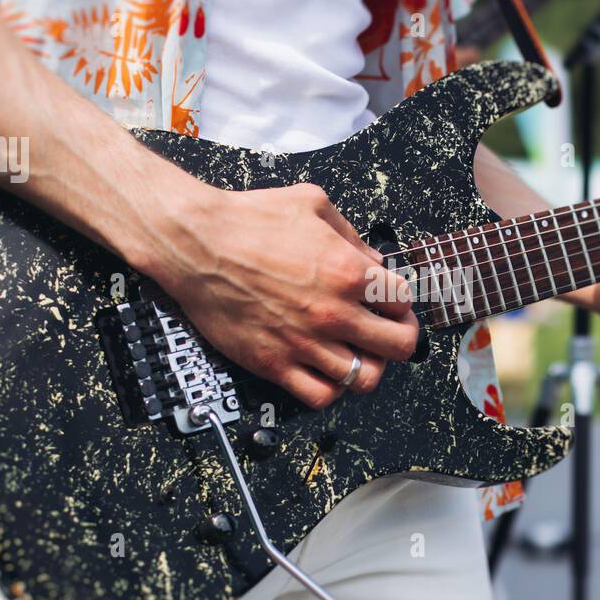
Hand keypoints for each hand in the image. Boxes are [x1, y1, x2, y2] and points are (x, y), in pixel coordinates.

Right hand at [140, 181, 417, 407]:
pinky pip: (321, 396)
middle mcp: (333, 312)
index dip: (400, 301)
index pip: (403, 301)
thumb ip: (351, 234)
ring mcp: (305, 343)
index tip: (390, 302)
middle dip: (399, 338)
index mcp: (348, 271)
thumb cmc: (247, 220)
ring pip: (365, 379)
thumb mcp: (312, 204)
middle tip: (387, 332)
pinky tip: (324, 370)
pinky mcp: (275, 363)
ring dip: (366, 365)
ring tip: (354, 352)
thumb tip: (372, 258)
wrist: (195, 243)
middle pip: (398, 347)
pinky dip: (331, 388)